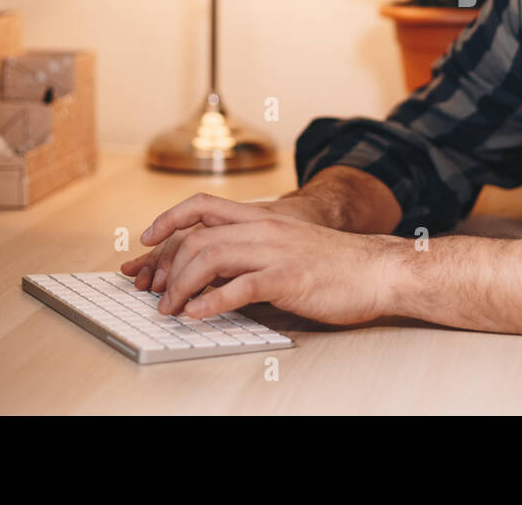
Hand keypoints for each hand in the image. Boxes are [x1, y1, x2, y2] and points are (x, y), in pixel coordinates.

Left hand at [119, 194, 329, 293]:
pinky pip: (241, 287)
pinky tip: (198, 314)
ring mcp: (276, 251)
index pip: (200, 207)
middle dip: (165, 265)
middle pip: (196, 236)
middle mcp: (264, 227)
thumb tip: (211, 272)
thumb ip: (250, 251)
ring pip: (211, 258)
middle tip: (155, 292)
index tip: (145, 243)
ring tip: (170, 308)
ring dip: (181, 285)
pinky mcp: (289, 277)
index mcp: (262, 217)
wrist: (377, 270)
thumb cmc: (333, 265)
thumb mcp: (285, 247)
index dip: (166, 222)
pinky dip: (212, 302)